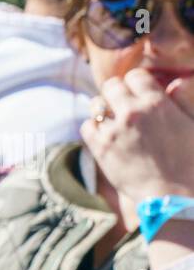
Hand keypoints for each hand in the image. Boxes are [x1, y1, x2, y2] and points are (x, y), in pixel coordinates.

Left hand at [82, 72, 193, 203]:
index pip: (135, 76)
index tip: (137, 93)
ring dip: (103, 110)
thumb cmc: (190, 160)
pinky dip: (93, 128)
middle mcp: (133, 112)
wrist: (175, 193)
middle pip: (111, 86)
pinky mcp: (101, 148)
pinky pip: (87, 127)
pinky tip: (104, 135)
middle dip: (116, 92)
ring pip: (96, 105)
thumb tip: (175, 83)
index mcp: (157, 102)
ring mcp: (114, 130)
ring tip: (112, 120)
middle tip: (121, 105)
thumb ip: (183, 101)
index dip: (136, 83)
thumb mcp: (193, 124)